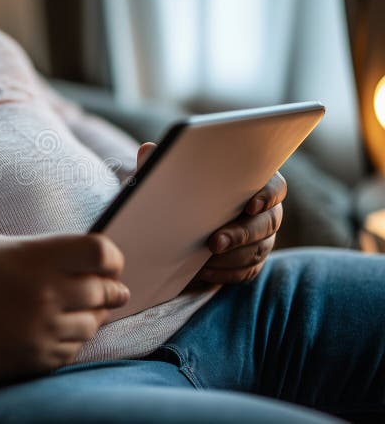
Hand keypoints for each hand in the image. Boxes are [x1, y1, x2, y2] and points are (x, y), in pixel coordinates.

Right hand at [0, 233, 129, 383]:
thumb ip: (43, 252)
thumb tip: (79, 261)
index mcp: (36, 260)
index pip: (100, 253)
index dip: (111, 257)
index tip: (108, 262)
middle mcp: (45, 296)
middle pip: (104, 290)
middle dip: (111, 288)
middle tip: (111, 288)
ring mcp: (41, 332)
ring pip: (93, 324)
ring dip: (93, 315)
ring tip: (85, 309)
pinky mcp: (35, 360)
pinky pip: (73, 350)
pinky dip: (74, 339)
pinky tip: (61, 329)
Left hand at [137, 142, 286, 285]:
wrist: (180, 220)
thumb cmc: (184, 190)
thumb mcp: (172, 176)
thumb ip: (164, 163)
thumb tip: (147, 150)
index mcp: (254, 183)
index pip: (276, 187)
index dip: (267, 196)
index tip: (251, 205)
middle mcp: (265, 211)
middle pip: (267, 223)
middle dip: (241, 234)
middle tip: (215, 242)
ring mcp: (262, 237)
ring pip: (257, 250)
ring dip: (231, 258)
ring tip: (204, 262)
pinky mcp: (252, 260)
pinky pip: (247, 271)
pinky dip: (226, 273)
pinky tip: (205, 273)